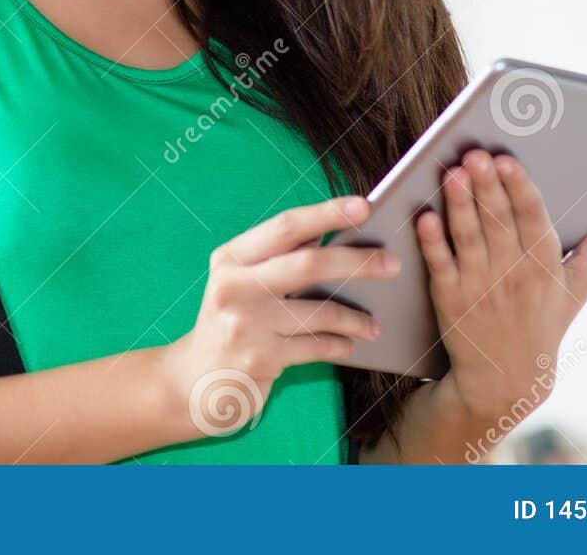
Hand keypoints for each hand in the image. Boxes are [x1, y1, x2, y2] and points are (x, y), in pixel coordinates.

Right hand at [159, 194, 397, 439]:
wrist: (193, 381)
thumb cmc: (230, 323)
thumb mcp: (240, 283)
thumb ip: (277, 260)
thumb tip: (334, 236)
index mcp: (231, 257)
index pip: (286, 226)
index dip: (328, 213)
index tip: (365, 205)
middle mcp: (234, 285)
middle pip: (308, 263)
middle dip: (358, 262)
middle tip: (393, 264)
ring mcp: (246, 323)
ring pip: (319, 311)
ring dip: (356, 318)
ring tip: (375, 324)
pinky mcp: (260, 358)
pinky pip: (316, 347)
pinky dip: (339, 346)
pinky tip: (351, 346)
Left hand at [415, 149, 586, 426]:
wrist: (506, 382)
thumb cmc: (541, 327)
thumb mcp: (577, 292)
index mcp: (545, 267)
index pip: (534, 219)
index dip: (520, 188)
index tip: (508, 160)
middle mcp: (513, 275)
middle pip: (499, 221)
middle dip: (487, 186)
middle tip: (476, 154)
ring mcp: (479, 286)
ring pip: (469, 237)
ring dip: (460, 205)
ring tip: (453, 174)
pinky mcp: (449, 299)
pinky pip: (440, 265)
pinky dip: (432, 241)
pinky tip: (425, 217)